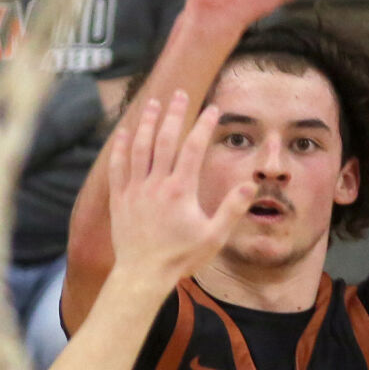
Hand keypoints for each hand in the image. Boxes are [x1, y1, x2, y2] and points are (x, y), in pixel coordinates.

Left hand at [106, 90, 253, 285]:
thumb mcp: (214, 237)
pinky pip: (118, 166)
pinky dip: (120, 147)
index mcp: (180, 191)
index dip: (204, 125)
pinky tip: (123, 132)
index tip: (213, 108)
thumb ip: (232, 209)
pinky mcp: (120, 199)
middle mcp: (156, 184)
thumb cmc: (180, 258)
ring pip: (138, 148)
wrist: (142, 275)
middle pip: (164, 140)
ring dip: (146, 123)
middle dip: (174, 114)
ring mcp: (135, 190)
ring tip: (153, 103)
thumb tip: (250, 185)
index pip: (194, 148)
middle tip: (180, 93)